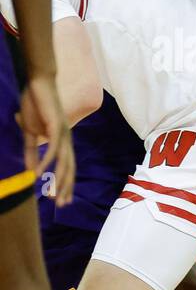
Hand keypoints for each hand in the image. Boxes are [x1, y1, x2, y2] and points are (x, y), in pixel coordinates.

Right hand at [17, 74, 75, 206]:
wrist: (37, 85)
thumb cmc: (35, 107)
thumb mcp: (30, 132)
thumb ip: (32, 151)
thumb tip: (32, 169)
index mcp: (62, 142)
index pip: (67, 167)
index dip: (65, 184)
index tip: (62, 200)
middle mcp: (67, 140)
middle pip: (69, 168)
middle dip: (66, 187)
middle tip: (61, 204)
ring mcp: (63, 133)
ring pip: (64, 162)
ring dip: (58, 179)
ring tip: (52, 193)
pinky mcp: (56, 126)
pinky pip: (53, 147)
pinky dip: (46, 160)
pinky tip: (40, 171)